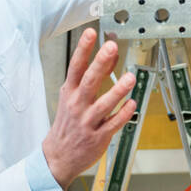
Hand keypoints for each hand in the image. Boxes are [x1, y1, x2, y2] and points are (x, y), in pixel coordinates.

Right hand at [41, 27, 134, 189]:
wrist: (58, 157)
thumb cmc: (68, 124)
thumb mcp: (73, 98)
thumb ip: (93, 77)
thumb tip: (111, 56)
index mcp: (69, 93)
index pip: (75, 67)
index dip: (83, 49)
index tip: (90, 33)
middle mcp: (78, 105)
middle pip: (89, 81)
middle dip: (100, 64)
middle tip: (111, 47)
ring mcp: (88, 121)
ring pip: (104, 104)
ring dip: (117, 90)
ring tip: (130, 77)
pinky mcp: (98, 136)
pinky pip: (113, 124)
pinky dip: (123, 114)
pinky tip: (132, 104)